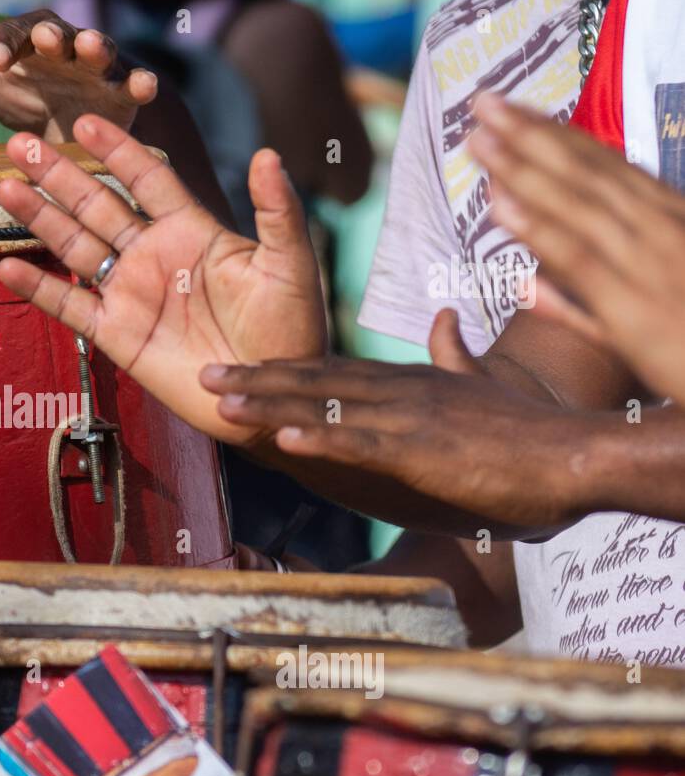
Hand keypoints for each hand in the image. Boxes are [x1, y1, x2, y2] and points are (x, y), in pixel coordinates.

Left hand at [0, 0, 156, 141]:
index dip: (4, 43)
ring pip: (100, 53)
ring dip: (97, 48)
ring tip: (91, 47)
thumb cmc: (22, 96)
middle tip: (45, 38)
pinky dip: (141, 84)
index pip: (15, 34)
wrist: (64, 136)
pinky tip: (144, 85)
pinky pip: (134, 88)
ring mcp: (97, 71)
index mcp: (30, 40)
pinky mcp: (122, 99)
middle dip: (54, 36)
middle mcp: (66, 48)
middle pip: (62, 35)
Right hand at [0, 116, 326, 447]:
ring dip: (41, 218)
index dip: (117, 150)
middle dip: (60, 175)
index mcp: (193, 232)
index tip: (87, 121)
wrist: (270, 396)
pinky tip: (10, 266)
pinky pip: (71, 306)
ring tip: (6, 188)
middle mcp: (155, 256)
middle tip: (23, 144)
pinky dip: (40, 288)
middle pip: (98, 205)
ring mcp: (132, 294)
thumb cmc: (290, 331)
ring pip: (76, 247)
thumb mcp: (291, 264)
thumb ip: (277, 210)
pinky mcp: (117, 334)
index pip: (148, 180)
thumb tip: (268, 154)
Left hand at [199, 311, 610, 533]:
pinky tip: (284, 441)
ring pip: (325, 406)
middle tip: (202, 375)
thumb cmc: (526, 432)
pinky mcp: (423, 450)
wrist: (573, 455)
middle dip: (255, 379)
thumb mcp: (480, 384)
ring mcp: (407, 418)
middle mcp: (397, 392)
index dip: (279, 371)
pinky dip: (322, 440)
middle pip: (313, 381)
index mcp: (405, 383)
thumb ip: (455, 354)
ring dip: (270, 403)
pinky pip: (363, 444)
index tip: (237, 370)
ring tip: (219, 399)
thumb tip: (445, 320)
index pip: (330, 371)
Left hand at [470, 93, 684, 402]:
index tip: (511, 111)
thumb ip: (576, 305)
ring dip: (524, 166)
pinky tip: (500, 204)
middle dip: (530, 136)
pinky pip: (578, 257)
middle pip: (585, 174)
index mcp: (667, 223)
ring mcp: (647, 264)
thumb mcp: (642, 320)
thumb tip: (520, 287)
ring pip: (575, 204)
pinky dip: (538, 228)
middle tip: (481, 102)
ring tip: (478, 137)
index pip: (604, 169)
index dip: (554, 136)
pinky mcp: (633, 305)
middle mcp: (659, 231)